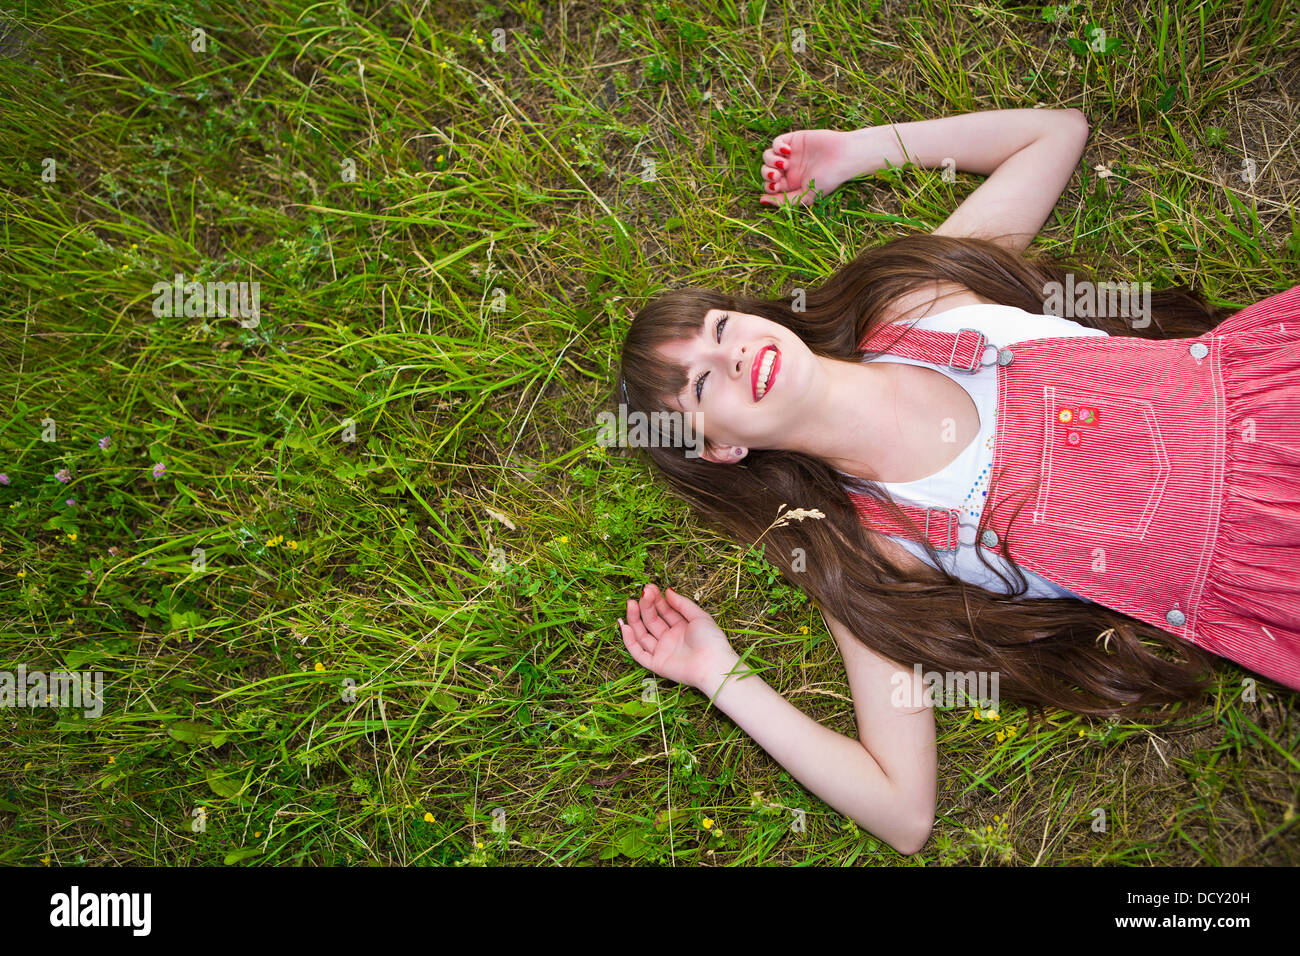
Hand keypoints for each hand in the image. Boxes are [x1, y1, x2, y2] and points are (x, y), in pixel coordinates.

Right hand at [618, 583, 736, 690]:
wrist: (713, 664)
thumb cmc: (711, 640)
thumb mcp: (699, 616)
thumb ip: (682, 604)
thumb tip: (667, 591)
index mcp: (681, 627)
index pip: (664, 611)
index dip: (656, 599)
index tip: (649, 588)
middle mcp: (670, 639)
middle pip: (652, 620)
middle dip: (646, 606)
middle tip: (642, 593)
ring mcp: (662, 651)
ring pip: (642, 634)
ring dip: (635, 619)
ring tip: (631, 603)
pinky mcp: (656, 664)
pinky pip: (638, 653)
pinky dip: (630, 641)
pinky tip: (625, 626)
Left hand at [758, 128, 874, 207]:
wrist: (844, 157)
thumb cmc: (829, 178)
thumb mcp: (806, 195)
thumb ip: (785, 200)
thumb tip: (761, 201)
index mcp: (791, 184)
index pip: (770, 186)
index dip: (768, 187)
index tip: (776, 187)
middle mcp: (789, 170)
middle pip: (765, 172)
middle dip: (767, 175)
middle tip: (778, 176)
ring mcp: (790, 154)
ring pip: (767, 157)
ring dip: (770, 161)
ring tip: (784, 165)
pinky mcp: (794, 139)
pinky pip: (776, 142)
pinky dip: (777, 147)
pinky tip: (787, 151)